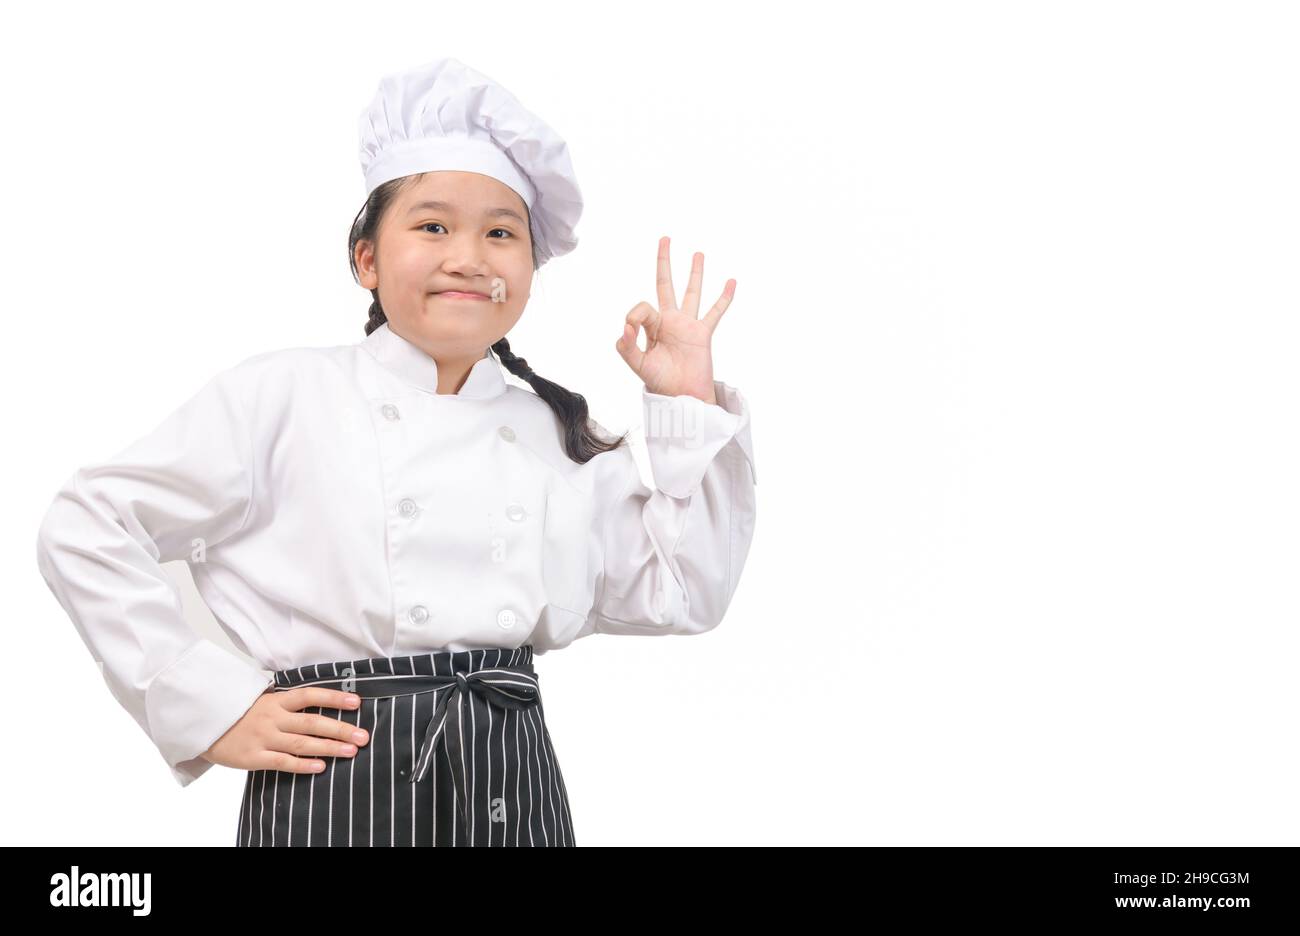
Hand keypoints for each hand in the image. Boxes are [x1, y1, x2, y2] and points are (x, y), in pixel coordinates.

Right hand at [200, 686, 368, 773]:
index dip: (334, 697)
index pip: (310, 695)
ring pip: (302, 743)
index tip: (357, 702)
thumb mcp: (263, 700)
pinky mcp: (254, 757)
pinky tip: (321, 767)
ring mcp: (264, 738)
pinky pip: (283, 762)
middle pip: (312, 722)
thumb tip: (323, 702)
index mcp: (276, 700)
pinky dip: (303, 765)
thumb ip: (289, 703)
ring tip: (351, 751)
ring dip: (329, 747)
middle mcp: (272, 717)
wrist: (204, 725)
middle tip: (363, 735)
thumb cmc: (240, 714)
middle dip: (340, 729)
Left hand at [615, 236, 735, 403]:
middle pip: (666, 284)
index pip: (643, 307)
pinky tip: (731, 281)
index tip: (632, 329)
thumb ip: (627, 346)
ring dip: (695, 273)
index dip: (636, 314)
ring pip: (692, 292)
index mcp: (651, 327)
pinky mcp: (703, 334)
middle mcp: (669, 322)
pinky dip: (724, 297)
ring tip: (698, 253)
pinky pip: (715, 312)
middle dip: (664, 262)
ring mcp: (688, 326)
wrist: (682, 398)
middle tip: (665, 239)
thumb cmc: (659, 384)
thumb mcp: (638, 365)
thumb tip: (625, 326)